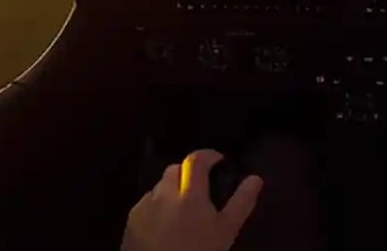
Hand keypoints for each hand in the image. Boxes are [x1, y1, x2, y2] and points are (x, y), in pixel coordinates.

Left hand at [121, 149, 262, 250]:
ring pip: (159, 187)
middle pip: (175, 169)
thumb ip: (241, 202)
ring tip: (182, 210)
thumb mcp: (226, 232)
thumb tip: (255, 178)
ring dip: (172, 190)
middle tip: (201, 188)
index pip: (196, 160)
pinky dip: (157, 206)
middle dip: (188, 172)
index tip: (218, 161)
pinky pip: (146, 204)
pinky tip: (164, 226)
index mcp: (189, 194)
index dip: (208, 155)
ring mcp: (144, 206)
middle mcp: (164, 193)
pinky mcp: (131, 221)